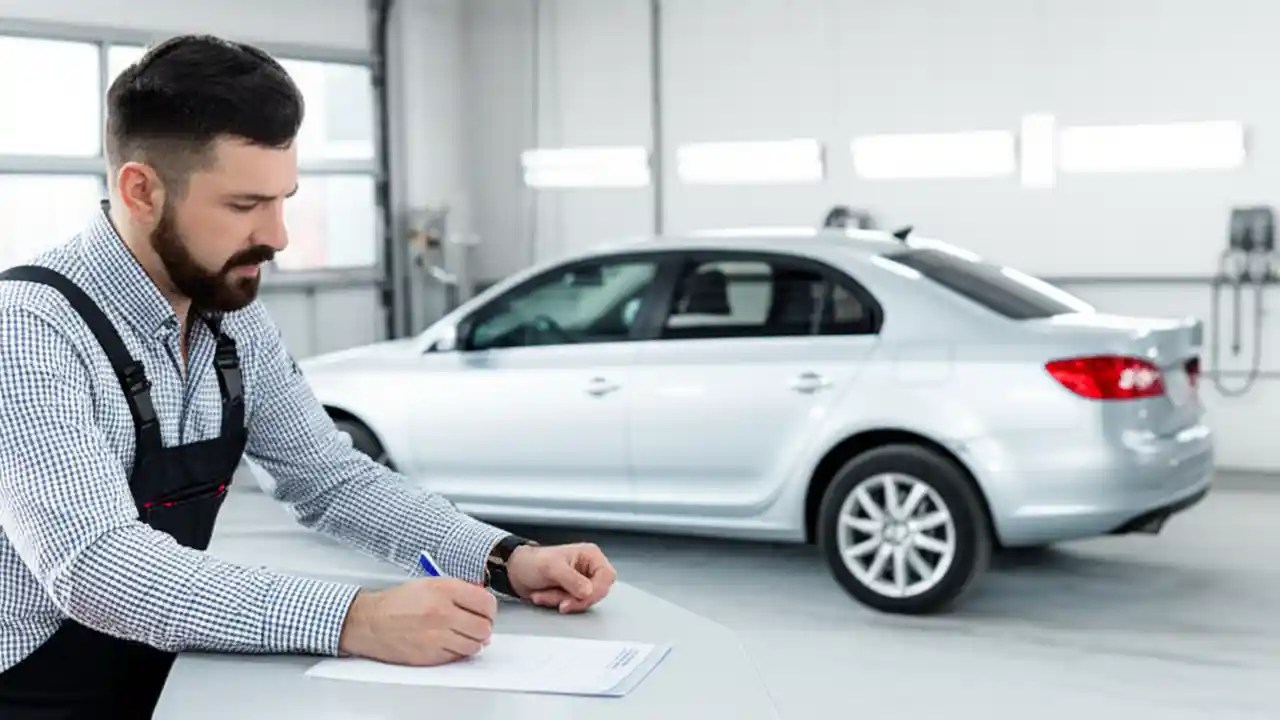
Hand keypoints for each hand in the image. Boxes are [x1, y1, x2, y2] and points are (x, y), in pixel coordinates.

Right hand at [338, 578, 496, 665]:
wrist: (370, 621)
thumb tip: (483, 602)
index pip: (486, 603)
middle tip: (475, 625)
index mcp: (444, 590)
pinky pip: (457, 656)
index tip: (485, 612)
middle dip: (483, 627)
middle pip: (484, 627)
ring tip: (461, 634)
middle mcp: (442, 612)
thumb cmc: (398, 602)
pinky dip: (457, 652)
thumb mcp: (430, 583)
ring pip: (474, 645)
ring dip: (472, 642)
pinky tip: (447, 642)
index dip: (489, 610)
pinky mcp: (430, 655)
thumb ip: (459, 590)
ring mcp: (436, 636)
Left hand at [506, 543, 616, 613]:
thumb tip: (588, 591)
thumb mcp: (551, 567)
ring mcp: (582, 583)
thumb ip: (571, 579)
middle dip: (575, 599)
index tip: (581, 597)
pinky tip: (544, 596)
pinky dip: (557, 604)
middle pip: (597, 592)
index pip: (607, 576)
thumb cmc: (533, 562)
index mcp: (591, 555)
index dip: (597, 590)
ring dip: (561, 601)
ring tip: (544, 594)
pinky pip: (573, 606)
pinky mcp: (574, 594)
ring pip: (584, 601)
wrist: (516, 572)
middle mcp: (590, 568)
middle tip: (560, 602)